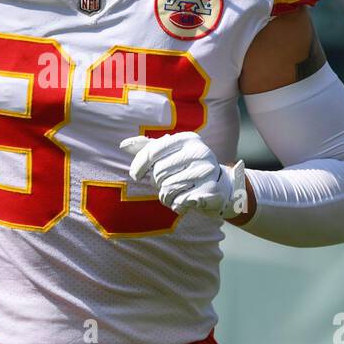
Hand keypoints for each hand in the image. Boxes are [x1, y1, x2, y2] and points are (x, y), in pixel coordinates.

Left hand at [119, 132, 245, 218]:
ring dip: (166, 196)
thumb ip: (148, 148)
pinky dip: (177, 205)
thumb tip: (123, 144)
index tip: (135, 175)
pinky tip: (185, 201)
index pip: (154, 151)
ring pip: (168, 188)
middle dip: (157, 183)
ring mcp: (206, 171)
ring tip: (174, 194)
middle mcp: (199, 151)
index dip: (139, 164)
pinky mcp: (211, 190)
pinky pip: (179, 201)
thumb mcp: (170, 154)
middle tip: (165, 185)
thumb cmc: (187, 169)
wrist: (220, 186)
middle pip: (159, 172)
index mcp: (187, 139)